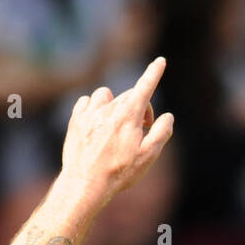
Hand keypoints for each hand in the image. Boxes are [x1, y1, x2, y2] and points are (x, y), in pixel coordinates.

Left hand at [61, 58, 173, 202]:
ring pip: (106, 95)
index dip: (154, 73)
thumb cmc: (119, 173)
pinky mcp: (76, 119)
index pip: (145, 87)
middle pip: (130, 97)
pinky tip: (96, 125)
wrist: (85, 183)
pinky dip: (94, 108)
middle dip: (140, 110)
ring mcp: (91, 112)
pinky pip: (87, 102)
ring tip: (115, 126)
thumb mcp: (148, 156)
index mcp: (129, 115)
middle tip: (142, 131)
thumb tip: (167, 117)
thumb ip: (162, 133)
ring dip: (114, 105)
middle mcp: (109, 108)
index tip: (160, 61)